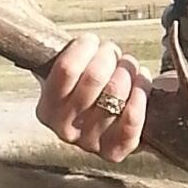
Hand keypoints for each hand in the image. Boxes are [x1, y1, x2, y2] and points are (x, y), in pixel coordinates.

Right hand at [34, 33, 153, 162]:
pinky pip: (132, 117)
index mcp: (46, 109)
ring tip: (128, 65)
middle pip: (94, 77)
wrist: (110, 125)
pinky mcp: (115, 150)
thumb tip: (73, 37)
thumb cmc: (87, 89)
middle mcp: (64, 130)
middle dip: (108, 55)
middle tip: (112, 52)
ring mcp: (90, 143)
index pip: (66, 69)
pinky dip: (141, 90)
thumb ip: (65, 57)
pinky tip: (141, 79)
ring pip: (116, 92)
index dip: (84, 46)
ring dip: (127, 69)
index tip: (91, 41)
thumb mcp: (67, 75)